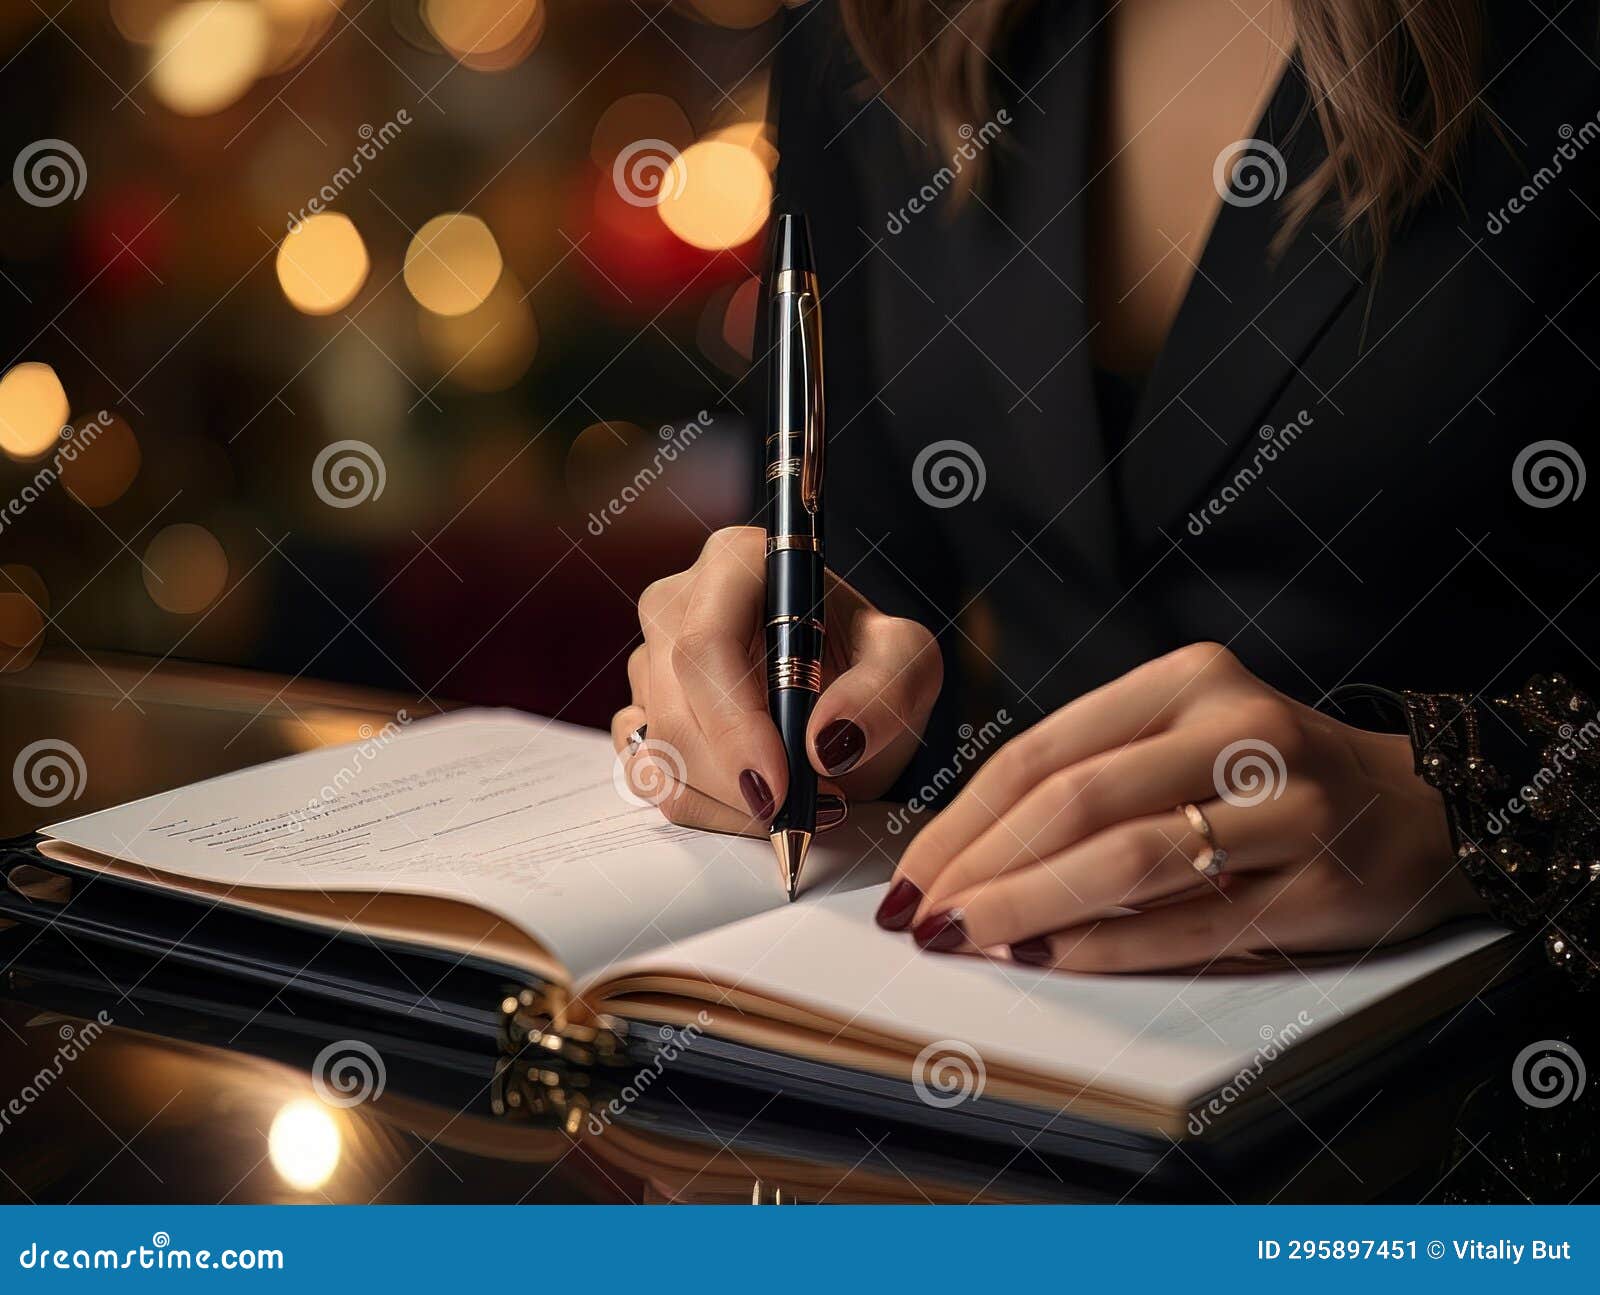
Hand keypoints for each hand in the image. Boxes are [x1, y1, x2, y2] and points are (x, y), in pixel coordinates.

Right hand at [611, 526, 942, 834]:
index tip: (781, 786)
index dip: (735, 724)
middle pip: (677, 708)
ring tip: (798, 800)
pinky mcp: (640, 714)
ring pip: (659, 753)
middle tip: (809, 808)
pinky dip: (707, 809)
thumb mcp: (908, 665)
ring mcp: (650, 662)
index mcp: (736, 564)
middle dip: (740, 779)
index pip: (707, 645)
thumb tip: (826, 744)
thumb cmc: (872, 666)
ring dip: (729, 802)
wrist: (848, 699)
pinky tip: (758, 800)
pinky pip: (648, 778)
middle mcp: (678, 605)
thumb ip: (883, 693)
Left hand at [876, 643, 1485, 970]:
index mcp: (1189, 680)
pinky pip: (1192, 924)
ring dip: (1029, 906)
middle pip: (1074, 800)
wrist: (1423, 806)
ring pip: (1128, 859)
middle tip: (924, 916)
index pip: (1042, 750)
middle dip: (980, 867)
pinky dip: (1109, 945)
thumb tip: (966, 851)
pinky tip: (1048, 956)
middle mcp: (1239, 728)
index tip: (911, 871)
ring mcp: (1288, 806)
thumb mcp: (1186, 736)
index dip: (962, 818)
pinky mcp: (1320, 885)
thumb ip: (1093, 773)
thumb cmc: (1270, 776)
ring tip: (967, 937)